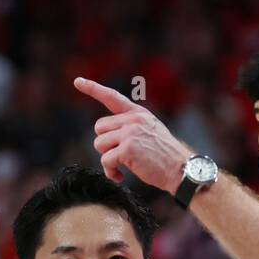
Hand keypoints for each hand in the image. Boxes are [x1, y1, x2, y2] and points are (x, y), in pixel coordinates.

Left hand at [73, 76, 193, 192]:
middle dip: (105, 144)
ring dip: (107, 159)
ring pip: (99, 144)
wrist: (181, 169)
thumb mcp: (150, 131)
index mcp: (138, 113)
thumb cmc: (165, 156)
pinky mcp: (127, 150)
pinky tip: (120, 177)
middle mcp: (133, 120)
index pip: (112, 97)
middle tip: (118, 156)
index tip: (77, 82)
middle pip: (99, 128)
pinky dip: (110, 172)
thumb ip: (131, 127)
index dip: (92, 89)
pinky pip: (105, 160)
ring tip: (121, 167)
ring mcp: (130, 133)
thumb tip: (106, 135)